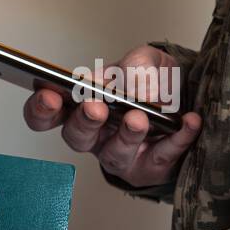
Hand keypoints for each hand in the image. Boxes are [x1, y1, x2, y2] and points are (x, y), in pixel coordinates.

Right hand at [23, 45, 199, 186]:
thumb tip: (134, 90)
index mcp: (80, 106)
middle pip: (76, 137)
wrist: (187, 101)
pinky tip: (189, 121)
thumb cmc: (152, 82)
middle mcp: (95, 136)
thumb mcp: (144, 61)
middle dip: (84, 122)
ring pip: (115, 154)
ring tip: (139, 117)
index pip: (46, 114)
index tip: (50, 96)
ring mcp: (121, 156)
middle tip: (95, 107)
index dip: (40, 109)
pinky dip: (178, 138)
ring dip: (127, 135)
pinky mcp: (150, 169)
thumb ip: (136, 66)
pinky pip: (162, 157)